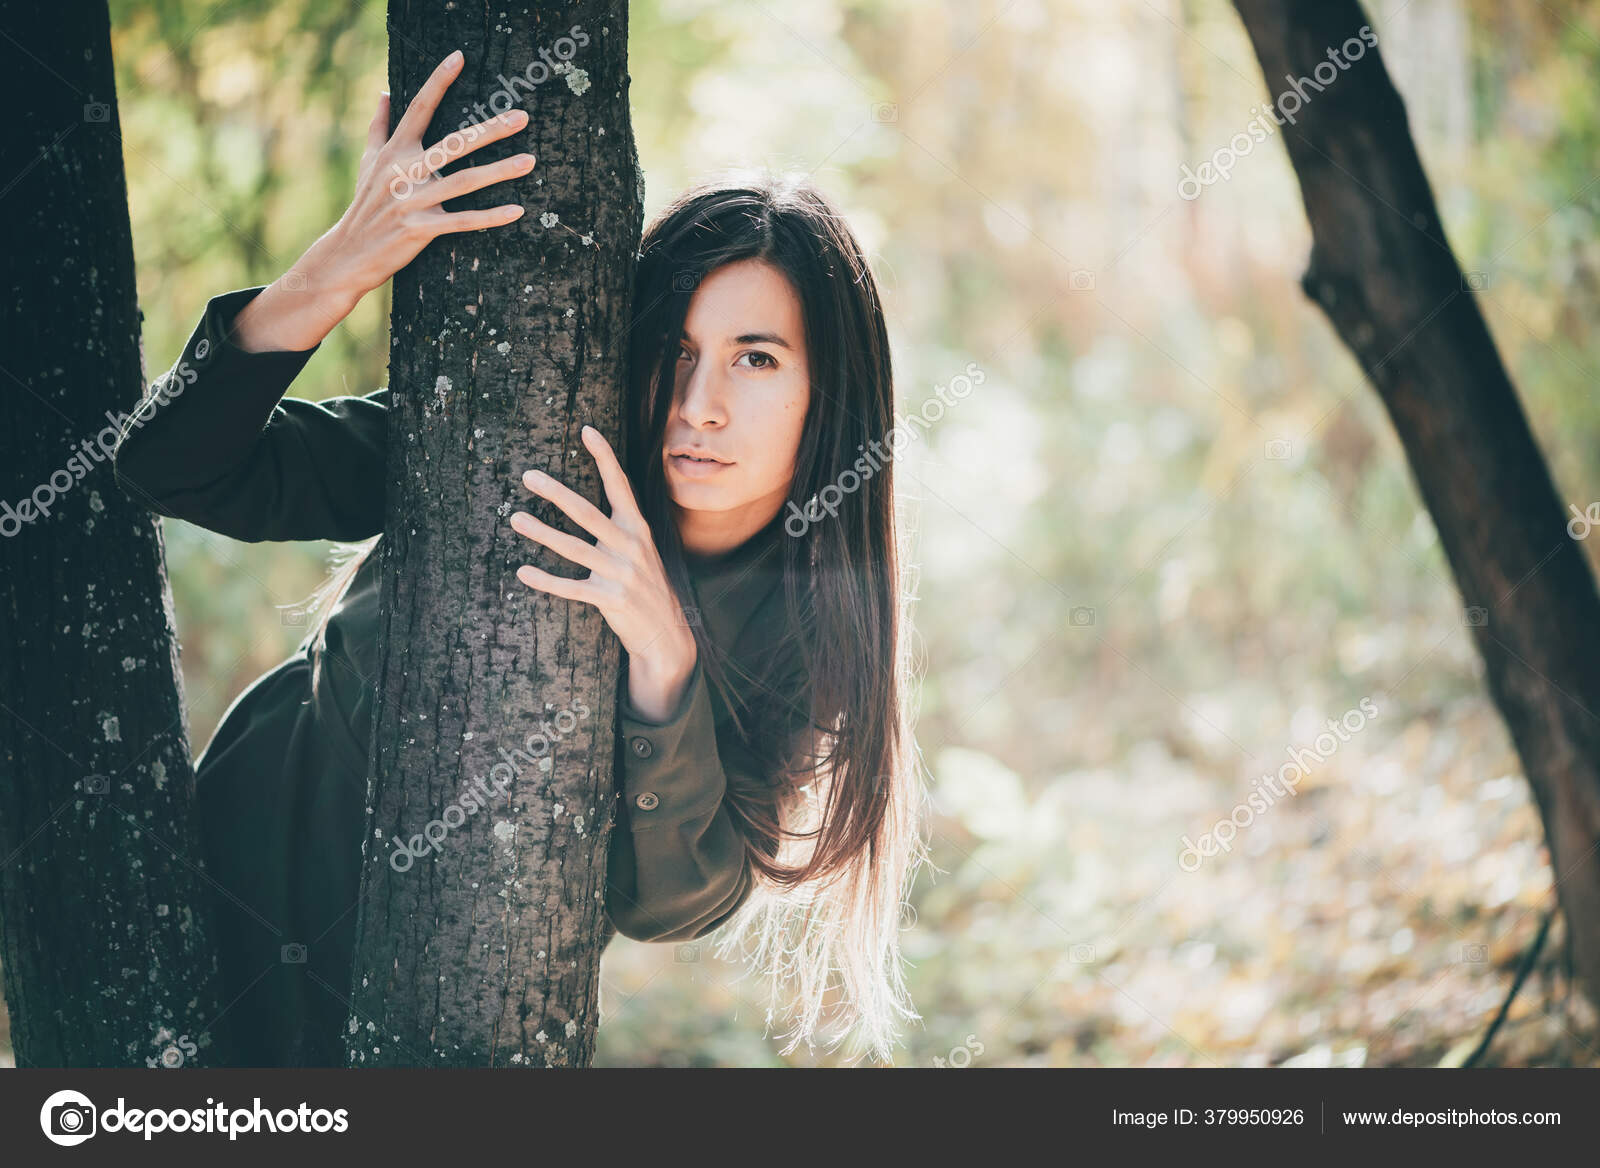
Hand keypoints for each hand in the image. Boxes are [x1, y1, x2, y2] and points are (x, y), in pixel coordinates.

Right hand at [231, 49, 534, 352]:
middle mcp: (404, 171)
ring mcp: (413, 201)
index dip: (438, 82)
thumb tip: (384, 92)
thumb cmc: (365, 205)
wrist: (348, 252)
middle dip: (489, 130)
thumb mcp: (368, 162)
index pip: (419, 108)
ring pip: (463, 181)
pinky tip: (517, 211)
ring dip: (499, 171)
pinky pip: (462, 221)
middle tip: (521, 117)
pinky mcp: (420, 230)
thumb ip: (379, 126)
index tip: (459, 58)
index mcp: (395, 151)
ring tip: (529, 160)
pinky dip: (490, 217)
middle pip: (453, 143)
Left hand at [510, 425, 698, 721]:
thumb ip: (618, 527)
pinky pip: (572, 587)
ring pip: (575, 548)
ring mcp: (621, 573)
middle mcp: (631, 546)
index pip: (620, 485)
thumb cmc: (644, 585)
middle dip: (556, 492)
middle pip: (588, 513)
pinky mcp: (611, 599)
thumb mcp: (640, 550)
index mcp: (638, 529)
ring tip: (515, 518)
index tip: (587, 431)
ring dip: (542, 533)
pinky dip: (546, 580)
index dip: (604, 457)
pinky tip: (523, 571)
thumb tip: (588, 504)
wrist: (666, 632)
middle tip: (528, 476)